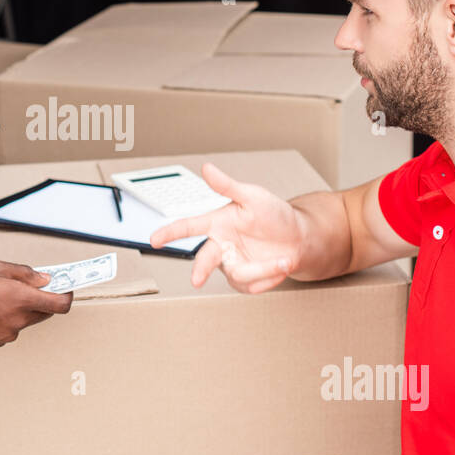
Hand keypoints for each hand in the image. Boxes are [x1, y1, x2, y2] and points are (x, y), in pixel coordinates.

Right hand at [0, 260, 72, 347]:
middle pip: (45, 312)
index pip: (60, 304)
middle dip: (43, 299)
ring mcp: (10, 333)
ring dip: (23, 309)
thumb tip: (45, 279)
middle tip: (32, 287)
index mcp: (22, 298)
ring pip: (27, 320)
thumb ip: (25, 274)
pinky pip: (12, 328)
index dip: (67, 296)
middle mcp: (19, 319)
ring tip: (0, 296)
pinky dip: (8, 319)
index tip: (66, 288)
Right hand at [148, 162, 303, 291]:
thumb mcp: (253, 196)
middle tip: (196, 280)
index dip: (170, 232)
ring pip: (237, 274)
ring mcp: (232, 264)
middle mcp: (221, 245)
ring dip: (263, 269)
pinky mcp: (245, 281)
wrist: (299, 239)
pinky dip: (269, 277)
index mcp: (218, 223)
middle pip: (204, 259)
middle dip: (200, 270)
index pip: (189, 227)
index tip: (155, 239)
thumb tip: (207, 168)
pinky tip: (279, 266)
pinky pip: (251, 286)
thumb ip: (227, 185)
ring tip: (283, 259)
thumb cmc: (275, 215)